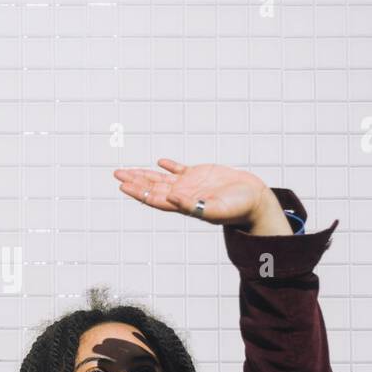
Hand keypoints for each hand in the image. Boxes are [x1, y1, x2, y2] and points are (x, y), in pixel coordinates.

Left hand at [113, 160, 292, 234]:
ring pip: (161, 178)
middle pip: (152, 187)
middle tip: (116, 173)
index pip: (154, 199)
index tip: (122, 186)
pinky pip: (181, 169)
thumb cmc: (237, 209)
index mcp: (183, 205)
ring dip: (144, 174)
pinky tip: (160, 162)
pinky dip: (169, 166)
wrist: (254, 200)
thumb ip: (193, 206)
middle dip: (134, 181)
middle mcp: (182, 194)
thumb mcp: (215, 209)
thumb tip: (171, 198)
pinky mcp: (201, 174)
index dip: (137, 192)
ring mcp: (191, 184)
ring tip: (127, 169)